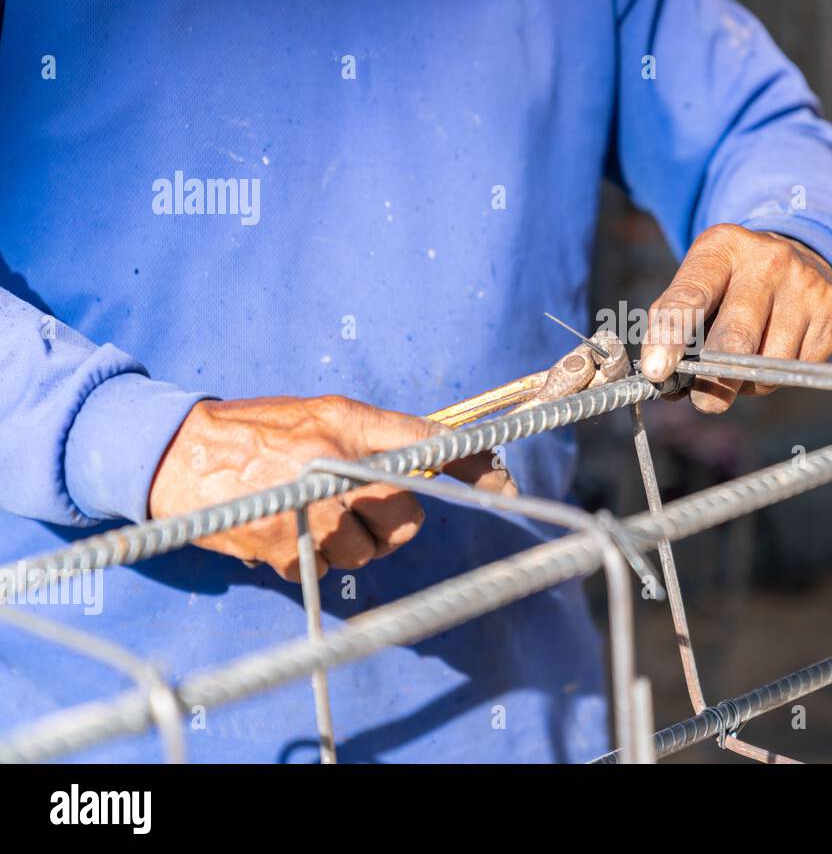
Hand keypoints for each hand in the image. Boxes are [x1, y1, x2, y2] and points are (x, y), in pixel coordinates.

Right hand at [147, 395, 512, 580]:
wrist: (174, 454)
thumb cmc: (258, 430)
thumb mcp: (321, 414)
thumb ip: (376, 435)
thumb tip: (431, 461)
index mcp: (347, 424)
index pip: (429, 443)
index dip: (476, 465)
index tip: (506, 485)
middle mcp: (334, 467)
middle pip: (406, 517)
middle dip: (391, 519)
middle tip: (360, 504)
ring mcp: (310, 512)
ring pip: (370, 551)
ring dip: (353, 542)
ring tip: (316, 513)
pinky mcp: (284, 548)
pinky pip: (330, 568)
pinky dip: (317, 556)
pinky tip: (291, 529)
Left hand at [640, 224, 831, 413]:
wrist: (799, 251)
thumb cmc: (734, 280)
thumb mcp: (701, 282)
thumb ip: (675, 324)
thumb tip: (663, 381)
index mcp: (722, 247)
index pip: (691, 298)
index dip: (670, 338)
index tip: (656, 371)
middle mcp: (767, 260)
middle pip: (737, 338)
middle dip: (714, 379)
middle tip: (703, 402)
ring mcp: (805, 282)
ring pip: (771, 363)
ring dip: (749, 381)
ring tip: (741, 367)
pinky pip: (800, 366)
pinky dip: (778, 375)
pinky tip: (771, 356)